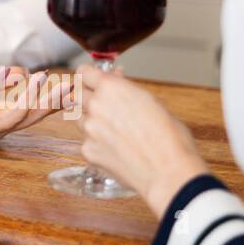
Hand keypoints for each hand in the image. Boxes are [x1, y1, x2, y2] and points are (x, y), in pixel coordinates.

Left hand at [0, 67, 72, 142]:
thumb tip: (22, 72)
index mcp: (1, 118)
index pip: (33, 110)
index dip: (54, 101)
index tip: (74, 88)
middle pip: (28, 117)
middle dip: (48, 103)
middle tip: (67, 87)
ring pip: (9, 118)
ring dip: (25, 100)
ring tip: (39, 81)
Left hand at [75, 64, 209, 217]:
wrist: (168, 172)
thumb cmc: (169, 137)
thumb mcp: (150, 102)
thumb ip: (126, 90)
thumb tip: (115, 80)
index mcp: (111, 88)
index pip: (83, 72)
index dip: (88, 76)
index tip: (92, 81)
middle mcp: (95, 106)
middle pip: (74, 94)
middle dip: (84, 97)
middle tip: (97, 103)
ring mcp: (89, 129)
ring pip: (78, 118)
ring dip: (89, 120)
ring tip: (111, 130)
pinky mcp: (88, 151)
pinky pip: (85, 141)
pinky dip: (95, 143)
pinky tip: (113, 149)